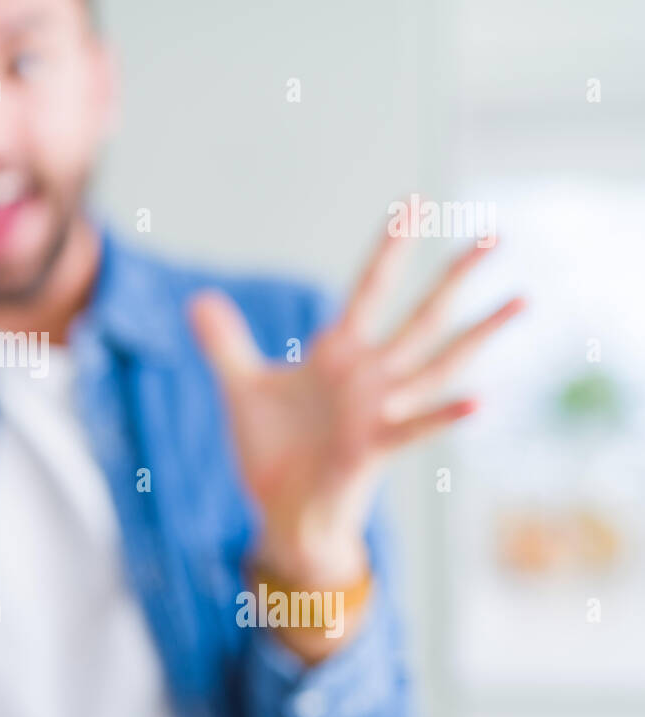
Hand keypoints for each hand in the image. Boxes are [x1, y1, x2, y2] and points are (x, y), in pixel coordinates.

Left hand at [191, 223, 523, 590]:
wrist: (280, 512)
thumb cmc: (274, 450)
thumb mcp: (242, 389)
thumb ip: (224, 344)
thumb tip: (197, 299)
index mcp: (338, 355)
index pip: (369, 289)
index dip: (389, 248)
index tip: (412, 204)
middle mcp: (368, 377)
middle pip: (420, 317)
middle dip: (454, 277)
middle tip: (495, 236)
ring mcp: (377, 412)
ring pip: (437, 365)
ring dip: (477, 335)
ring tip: (519, 301)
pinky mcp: (371, 450)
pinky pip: (414, 429)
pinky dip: (442, 416)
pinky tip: (477, 400)